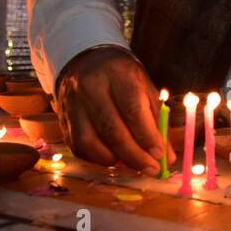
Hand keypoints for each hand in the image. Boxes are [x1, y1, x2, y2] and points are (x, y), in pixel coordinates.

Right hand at [55, 47, 169, 174]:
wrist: (85, 61)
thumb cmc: (121, 77)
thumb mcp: (143, 87)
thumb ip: (156, 119)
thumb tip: (166, 155)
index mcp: (117, 74)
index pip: (132, 109)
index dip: (146, 135)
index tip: (160, 154)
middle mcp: (91, 87)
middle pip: (111, 129)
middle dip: (134, 155)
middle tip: (151, 169)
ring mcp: (72, 104)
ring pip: (90, 141)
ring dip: (114, 160)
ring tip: (132, 164)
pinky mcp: (63, 119)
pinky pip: (78, 146)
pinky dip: (97, 159)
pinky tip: (113, 159)